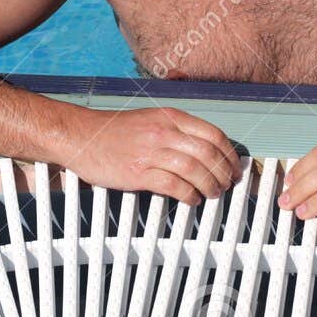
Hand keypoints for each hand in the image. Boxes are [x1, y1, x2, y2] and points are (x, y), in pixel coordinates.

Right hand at [63, 106, 241, 205]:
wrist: (82, 136)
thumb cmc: (115, 131)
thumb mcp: (151, 119)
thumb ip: (176, 130)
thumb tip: (204, 151)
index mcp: (170, 117)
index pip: (214, 134)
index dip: (230, 154)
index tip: (234, 167)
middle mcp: (164, 132)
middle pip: (209, 154)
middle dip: (224, 173)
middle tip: (227, 185)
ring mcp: (151, 152)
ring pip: (195, 170)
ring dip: (210, 186)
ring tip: (213, 194)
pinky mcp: (138, 172)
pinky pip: (174, 186)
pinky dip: (189, 195)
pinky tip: (191, 200)